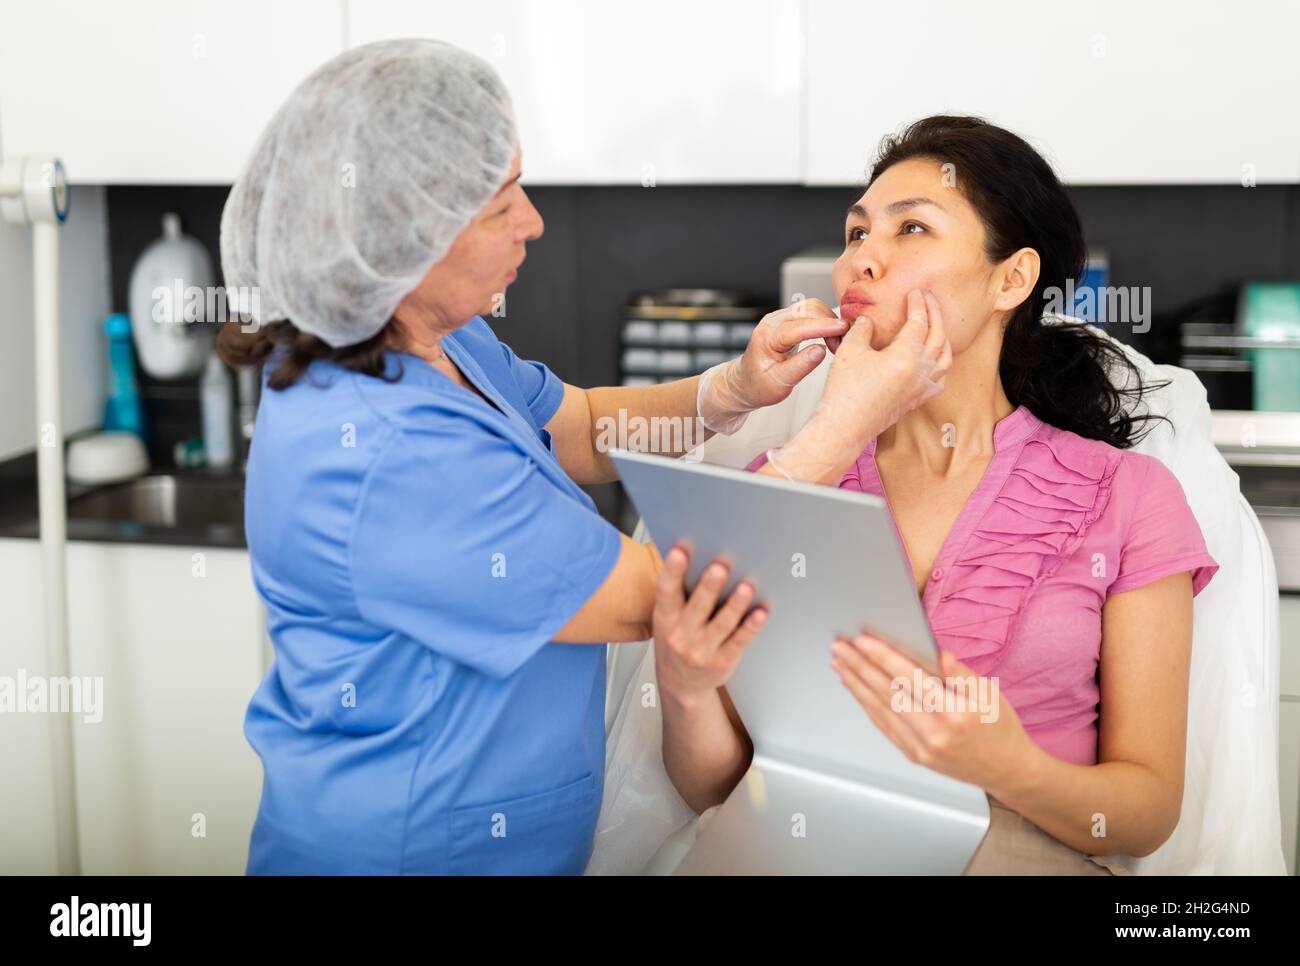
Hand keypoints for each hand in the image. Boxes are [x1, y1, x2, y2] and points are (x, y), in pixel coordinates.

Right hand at [653, 545, 767, 701]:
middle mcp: (681, 635)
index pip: (666, 592)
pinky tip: (760, 613)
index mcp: (665, 618)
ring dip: (735, 604)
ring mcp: (702, 651)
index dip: (671, 571)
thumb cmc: (676, 640)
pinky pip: (739, 641)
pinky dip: (751, 626)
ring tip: (746, 587)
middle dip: (709, 586)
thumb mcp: (667, 618)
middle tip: (719, 567)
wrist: (680, 684)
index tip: (678, 552)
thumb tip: (698, 554)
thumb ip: (678, 592)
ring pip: (722, 624)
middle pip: (698, 607)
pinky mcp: (723, 661)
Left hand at [734, 298, 850, 407]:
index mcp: (767, 337)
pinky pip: (810, 312)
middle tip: (843, 344)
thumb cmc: (759, 386)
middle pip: (808, 310)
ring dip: (829, 320)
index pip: (799, 326)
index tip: (843, 329)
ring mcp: (779, 318)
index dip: (823, 326)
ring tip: (837, 343)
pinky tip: (831, 337)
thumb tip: (821, 350)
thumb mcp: (780, 384)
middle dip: (830, 323)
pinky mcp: (787, 319)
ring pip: (811, 307)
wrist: (745, 382)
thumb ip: (800, 367)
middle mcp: (772, 322)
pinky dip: (824, 321)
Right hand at [828, 288, 950, 425]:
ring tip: (936, 326)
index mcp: (906, 356)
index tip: (915, 292)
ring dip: (943, 337)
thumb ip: (862, 329)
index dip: (918, 304)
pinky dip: (941, 365)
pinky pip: (939, 379)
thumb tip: (868, 322)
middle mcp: (920, 372)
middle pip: (938, 335)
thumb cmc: (844, 393)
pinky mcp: (916, 401)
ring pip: (945, 358)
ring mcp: (921, 388)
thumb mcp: (850, 350)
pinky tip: (934, 361)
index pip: (919, 322)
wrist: (844, 427)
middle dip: (935, 314)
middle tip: (929, 300)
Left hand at [830, 632, 1033, 795]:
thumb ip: (960, 673)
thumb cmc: (1000, 727)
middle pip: (888, 693)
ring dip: (856, 685)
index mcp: (956, 713)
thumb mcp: (989, 694)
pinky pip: (884, 726)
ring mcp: (922, 748)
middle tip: (839, 647)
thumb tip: (936, 652)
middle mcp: (935, 733)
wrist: (1007, 770)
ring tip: (840, 664)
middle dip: (859, 667)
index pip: (911, 679)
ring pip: (880, 710)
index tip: (862, 640)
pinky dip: (867, 705)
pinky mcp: (915, 756)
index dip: (883, 657)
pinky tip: (856, 689)